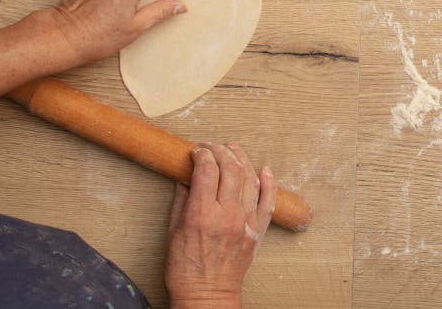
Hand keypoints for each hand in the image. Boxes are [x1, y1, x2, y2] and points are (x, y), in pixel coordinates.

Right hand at [165, 142, 276, 308]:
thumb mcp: (173, 230)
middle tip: (211, 147)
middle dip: (219, 151)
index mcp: (202, 214)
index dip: (201, 154)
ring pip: (249, 179)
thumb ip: (182, 199)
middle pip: (229, 168)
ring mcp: (245, 222)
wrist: (207, 297)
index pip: (206, 169)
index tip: (196, 151)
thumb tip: (186, 176)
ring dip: (241, 159)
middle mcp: (226, 215)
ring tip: (232, 149)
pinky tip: (264, 170)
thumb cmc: (186, 270)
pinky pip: (268, 201)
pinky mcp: (257, 231)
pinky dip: (268, 183)